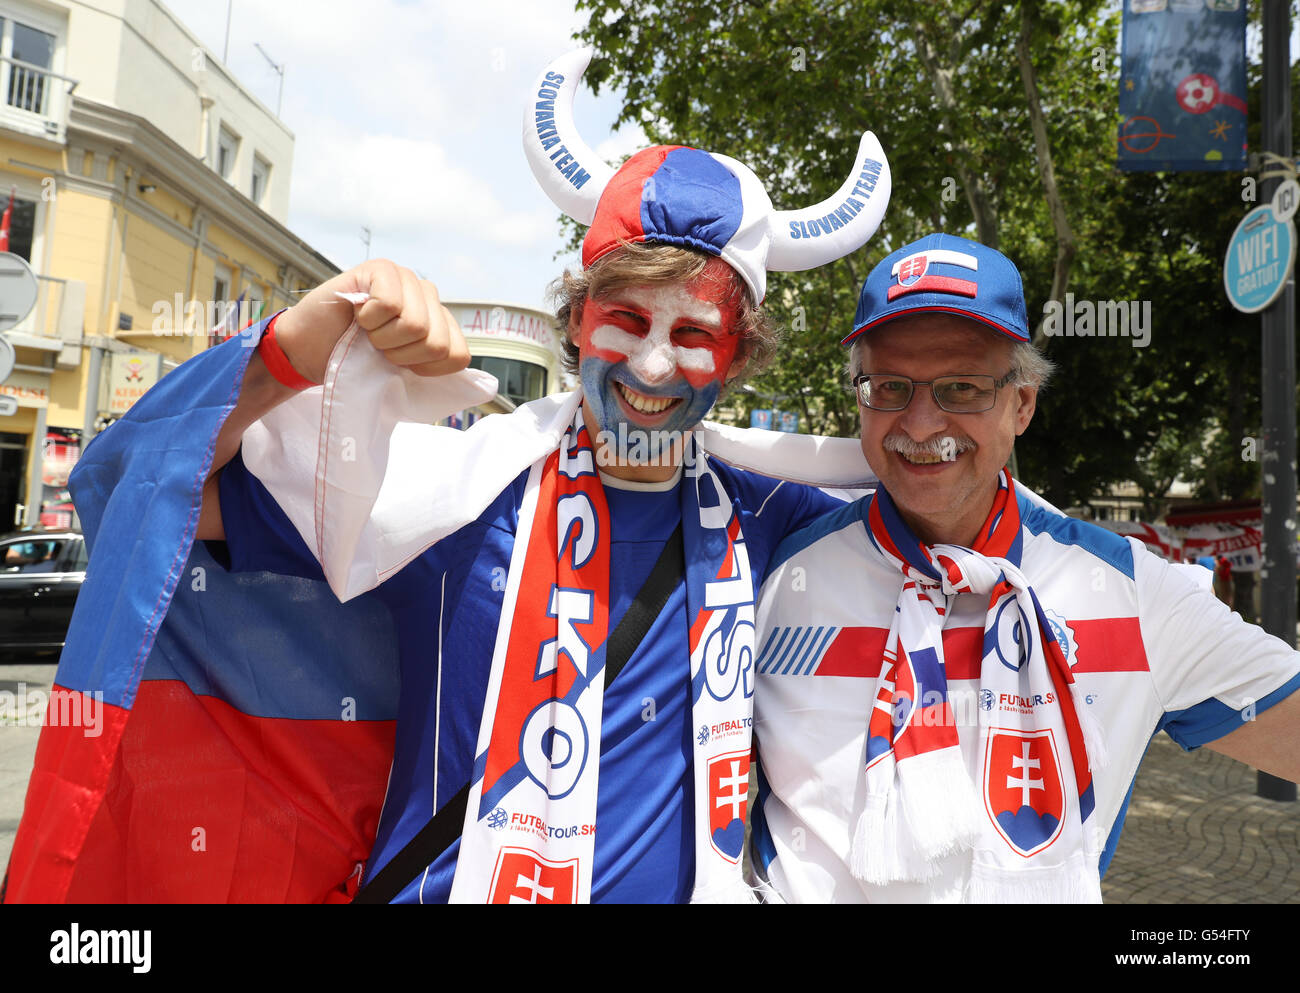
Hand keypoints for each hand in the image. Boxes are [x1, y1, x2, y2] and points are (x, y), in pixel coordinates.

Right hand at [271, 259, 470, 383]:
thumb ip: (438, 368)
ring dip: (383, 337)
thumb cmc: (355, 361)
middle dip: (402, 355)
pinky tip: (358, 313)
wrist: (310, 351)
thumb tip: (481, 385)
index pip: (458, 355)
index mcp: (439, 322)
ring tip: (368, 330)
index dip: (425, 369)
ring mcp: (406, 279)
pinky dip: (369, 319)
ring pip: (416, 325)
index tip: (400, 364)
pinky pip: (390, 304)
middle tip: (378, 346)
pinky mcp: (381, 269)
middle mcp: (428, 296)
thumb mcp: (403, 371)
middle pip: (436, 342)